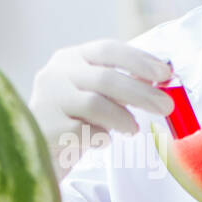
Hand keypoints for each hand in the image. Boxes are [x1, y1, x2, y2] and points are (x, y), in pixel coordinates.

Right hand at [28, 39, 174, 180]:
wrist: (35, 152)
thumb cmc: (72, 121)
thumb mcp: (94, 95)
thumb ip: (120, 84)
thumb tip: (161, 81)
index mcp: (69, 58)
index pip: (108, 50)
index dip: (139, 60)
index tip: (165, 74)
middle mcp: (55, 74)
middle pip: (106, 78)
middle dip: (141, 93)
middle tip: (166, 107)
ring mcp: (46, 101)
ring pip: (95, 104)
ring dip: (122, 117)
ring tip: (132, 129)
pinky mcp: (44, 129)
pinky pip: (83, 132)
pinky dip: (100, 137)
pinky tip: (102, 141)